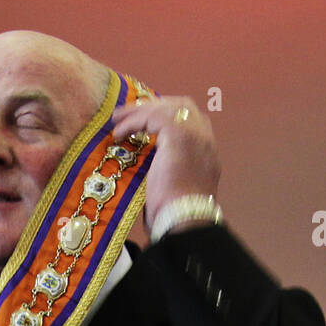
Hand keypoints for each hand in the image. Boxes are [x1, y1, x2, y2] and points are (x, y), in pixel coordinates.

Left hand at [110, 95, 219, 236]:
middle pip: (182, 106)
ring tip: (118, 120)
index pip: (191, 121)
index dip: (166, 116)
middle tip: (129, 114)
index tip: (144, 123)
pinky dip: (133, 121)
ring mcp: (195, 135)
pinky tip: (119, 133)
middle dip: (154, 106)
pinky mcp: (179, 134)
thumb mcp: (174, 186)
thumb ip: (167, 168)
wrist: (184, 219)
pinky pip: (153, 116)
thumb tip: (146, 165)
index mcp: (207, 153)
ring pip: (167, 107)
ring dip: (139, 111)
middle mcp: (206, 140)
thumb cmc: (175, 213)